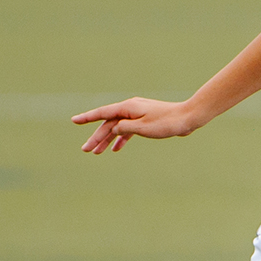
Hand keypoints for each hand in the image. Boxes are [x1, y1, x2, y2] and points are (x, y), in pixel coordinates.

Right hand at [72, 98, 203, 153]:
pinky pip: (127, 130)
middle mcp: (130, 109)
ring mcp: (137, 114)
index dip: (87, 118)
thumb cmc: (167, 122)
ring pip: (117, 128)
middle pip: (108, 124)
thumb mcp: (143, 128)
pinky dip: (121, 139)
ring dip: (107, 140)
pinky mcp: (144, 121)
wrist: (187, 118)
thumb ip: (125, 129)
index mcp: (127, 108)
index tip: (74, 120)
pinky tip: (116, 149)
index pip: (102, 113)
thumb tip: (112, 130)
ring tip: (97, 153)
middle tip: (85, 150)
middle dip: (96, 137)